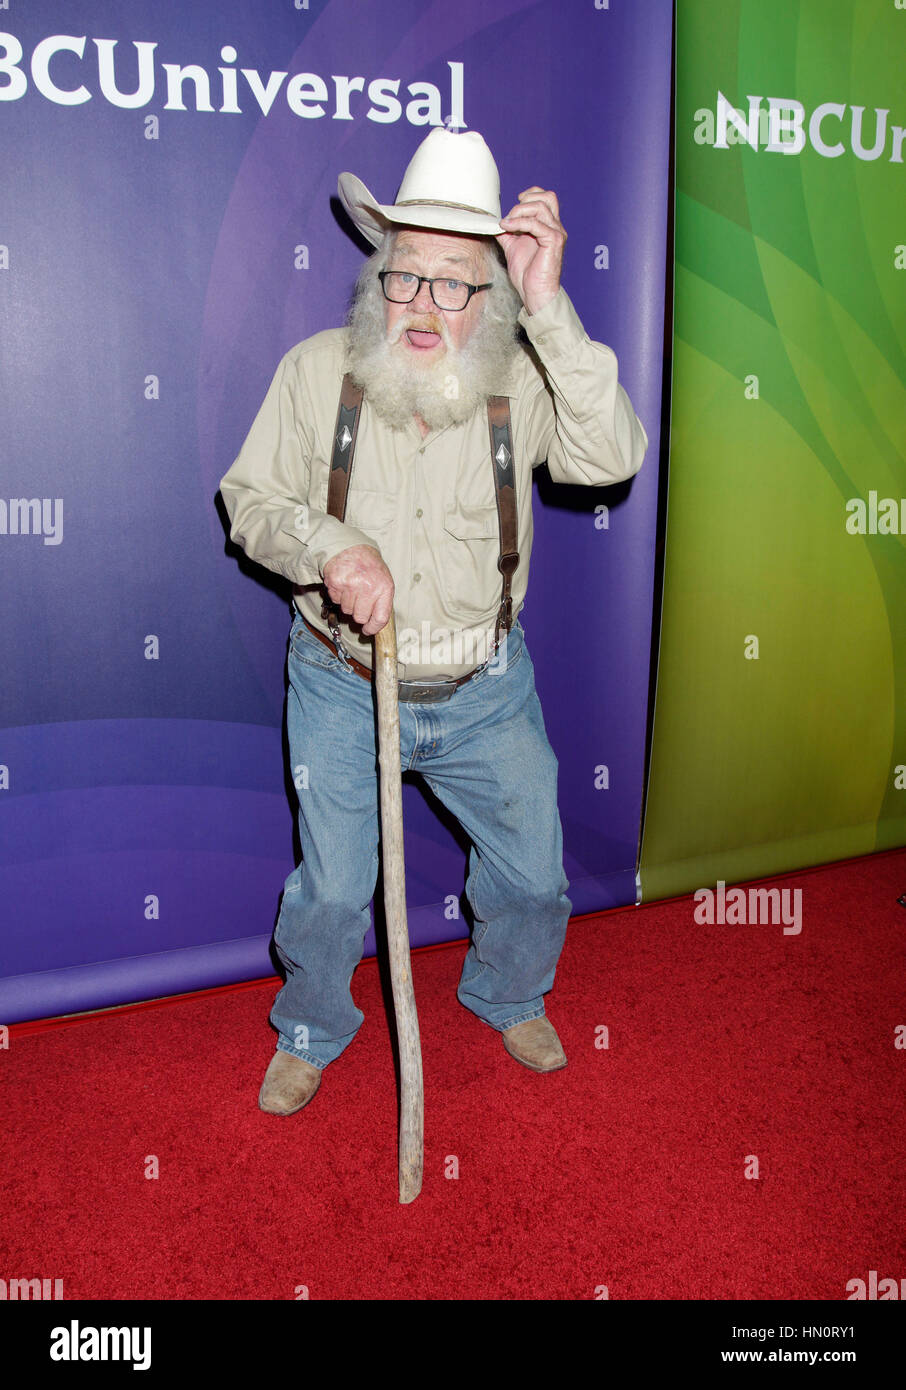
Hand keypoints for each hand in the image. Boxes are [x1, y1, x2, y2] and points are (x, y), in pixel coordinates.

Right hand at [323, 544, 394, 635]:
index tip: (367, 630)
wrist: (350, 546)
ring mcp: (350, 585)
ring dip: (348, 603)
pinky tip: (343, 584)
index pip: (380, 618)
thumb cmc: (369, 566)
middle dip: (359, 613)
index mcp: (384, 587)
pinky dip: (338, 595)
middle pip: (360, 617)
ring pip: (346, 610)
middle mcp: (368, 587)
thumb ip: (382, 602)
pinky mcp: (335, 582)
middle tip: (359, 600)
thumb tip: (376, 625)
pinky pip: (335, 601)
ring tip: (352, 588)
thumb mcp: (383, 580)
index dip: (373, 628)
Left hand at [496, 187, 565, 315]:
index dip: (531, 194)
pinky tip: (507, 228)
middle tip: (510, 217)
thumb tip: (494, 222)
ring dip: (519, 212)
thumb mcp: (512, 247)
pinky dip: (519, 223)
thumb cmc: (528, 274)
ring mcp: (556, 233)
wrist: (535, 293)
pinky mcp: (554, 241)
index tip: (515, 203)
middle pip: (547, 197)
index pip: (546, 198)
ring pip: (540, 207)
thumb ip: (507, 233)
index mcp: (548, 226)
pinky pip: (536, 224)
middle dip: (524, 202)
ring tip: (506, 224)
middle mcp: (555, 227)